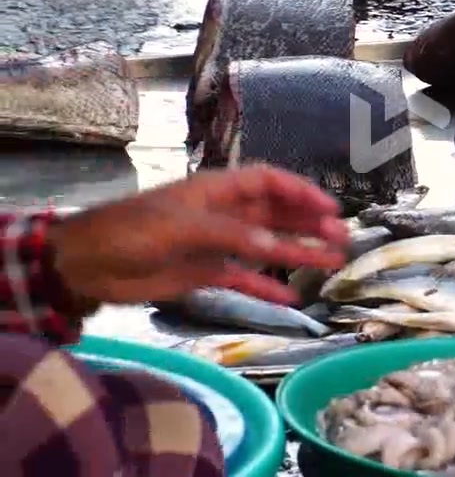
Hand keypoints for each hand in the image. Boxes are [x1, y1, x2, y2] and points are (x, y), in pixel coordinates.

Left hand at [46, 166, 349, 306]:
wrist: (85, 265)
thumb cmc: (130, 231)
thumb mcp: (182, 227)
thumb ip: (232, 235)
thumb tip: (275, 245)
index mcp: (216, 190)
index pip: (269, 182)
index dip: (301, 192)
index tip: (330, 209)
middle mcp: (222, 213)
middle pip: (275, 215)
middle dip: (308, 225)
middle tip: (341, 240)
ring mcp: (216, 244)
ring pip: (266, 247)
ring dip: (297, 254)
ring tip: (331, 264)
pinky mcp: (205, 273)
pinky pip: (245, 278)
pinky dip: (267, 288)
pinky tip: (291, 299)